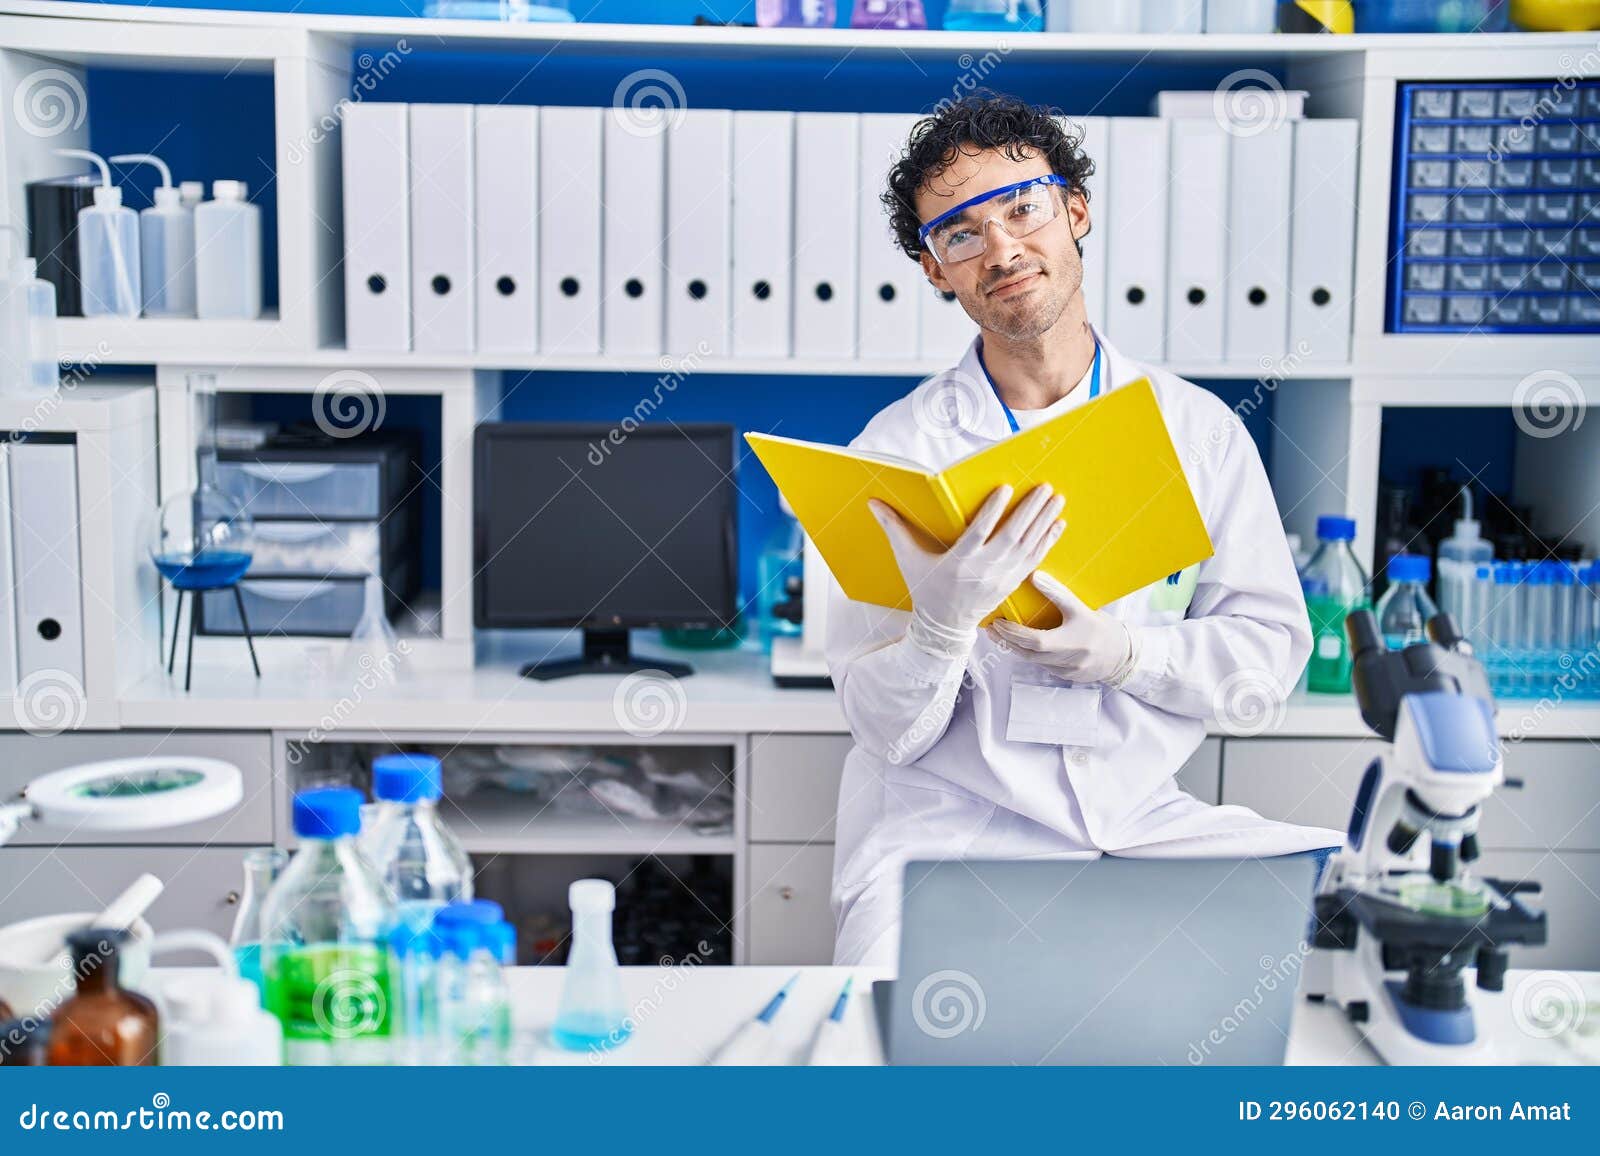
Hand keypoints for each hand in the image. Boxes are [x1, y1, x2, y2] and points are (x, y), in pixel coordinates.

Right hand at [870, 484, 1065, 658]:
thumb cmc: (926, 588)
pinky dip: (1048, 541)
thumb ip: (895, 529)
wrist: (944, 625)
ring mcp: (1000, 579)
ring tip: (1056, 499)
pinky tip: (1058, 524)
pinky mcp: (1011, 584)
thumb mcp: (908, 560)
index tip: (1006, 489)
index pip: (978, 533)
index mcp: (957, 563)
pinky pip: (1034, 561)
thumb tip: (874, 503)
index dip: (993, 511)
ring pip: (1027, 547)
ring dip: (1043, 522)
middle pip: (1011, 538)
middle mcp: (982, 570)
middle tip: (1044, 487)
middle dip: (1030, 511)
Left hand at [987, 569, 1135, 685]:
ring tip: (1001, 635)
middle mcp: (1068, 660)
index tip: (997, 623)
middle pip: (1029, 654)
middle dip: (1007, 641)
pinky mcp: (1068, 678)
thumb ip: (1058, 593)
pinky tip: (1023, 645)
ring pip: (1034, 662)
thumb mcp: (1082, 608)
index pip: (1035, 641)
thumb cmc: (1102, 629)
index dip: (1014, 633)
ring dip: (1016, 649)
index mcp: (1072, 642)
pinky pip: (1044, 667)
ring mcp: (1068, 672)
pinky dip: (1032, 656)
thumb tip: (1034, 576)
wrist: (1124, 655)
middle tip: (991, 628)